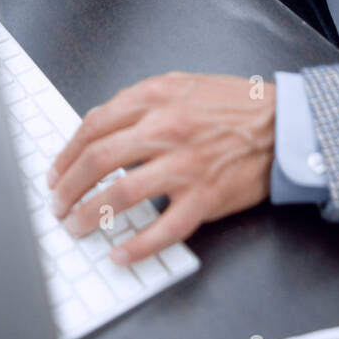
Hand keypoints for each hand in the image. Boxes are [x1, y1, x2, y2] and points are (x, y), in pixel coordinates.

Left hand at [48, 73, 275, 263]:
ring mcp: (185, 165)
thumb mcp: (179, 84)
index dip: (67, 153)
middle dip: (69, 187)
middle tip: (58, 204)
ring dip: (90, 215)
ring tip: (78, 226)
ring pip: (122, 193)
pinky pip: (164, 227)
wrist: (281, 123)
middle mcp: (166, 129)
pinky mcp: (204, 196)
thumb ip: (139, 101)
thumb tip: (99, 125)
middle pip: (99, 159)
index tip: (57, 172)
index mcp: (155, 99)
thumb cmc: (232, 105)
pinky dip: (138, 246)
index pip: (94, 126)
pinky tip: (120, 254)